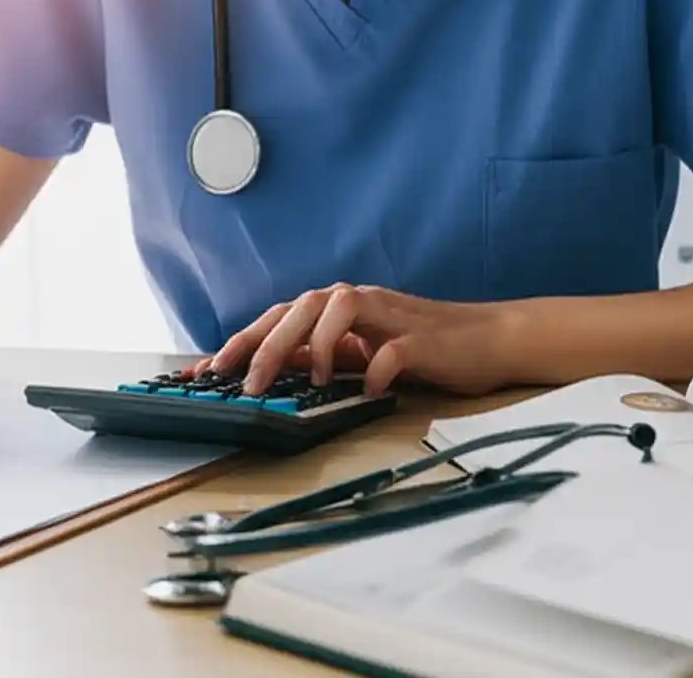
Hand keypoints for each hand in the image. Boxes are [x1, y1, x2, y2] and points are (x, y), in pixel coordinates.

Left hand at [205, 284, 519, 395]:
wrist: (489, 341)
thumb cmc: (423, 349)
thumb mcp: (361, 355)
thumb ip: (320, 357)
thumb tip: (270, 373)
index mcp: (337, 308)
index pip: (278, 318)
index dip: (239, 341)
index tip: (203, 372)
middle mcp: (357, 302)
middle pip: (298, 308)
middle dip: (265, 344)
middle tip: (243, 383)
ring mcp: (389, 316)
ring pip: (337, 310)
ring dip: (316, 345)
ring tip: (307, 382)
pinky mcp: (421, 338)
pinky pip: (390, 350)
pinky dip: (376, 369)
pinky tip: (371, 389)